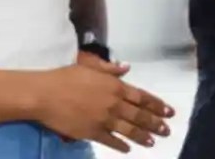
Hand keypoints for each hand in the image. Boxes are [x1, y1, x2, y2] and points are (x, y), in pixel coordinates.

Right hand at [36, 58, 173, 153]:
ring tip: (153, 142)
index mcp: (114, 85)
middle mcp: (113, 103)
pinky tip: (128, 149)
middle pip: (139, 115)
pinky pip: (111, 140)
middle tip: (166, 130)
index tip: (169, 111)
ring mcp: (104, 119)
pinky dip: (121, 145)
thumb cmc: (65, 76)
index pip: (142, 97)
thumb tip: (126, 68)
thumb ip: (110, 69)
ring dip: (142, 136)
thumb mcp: (89, 66)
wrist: (45, 94)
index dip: (157, 105)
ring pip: (129, 130)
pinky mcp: (92, 132)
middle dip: (155, 123)